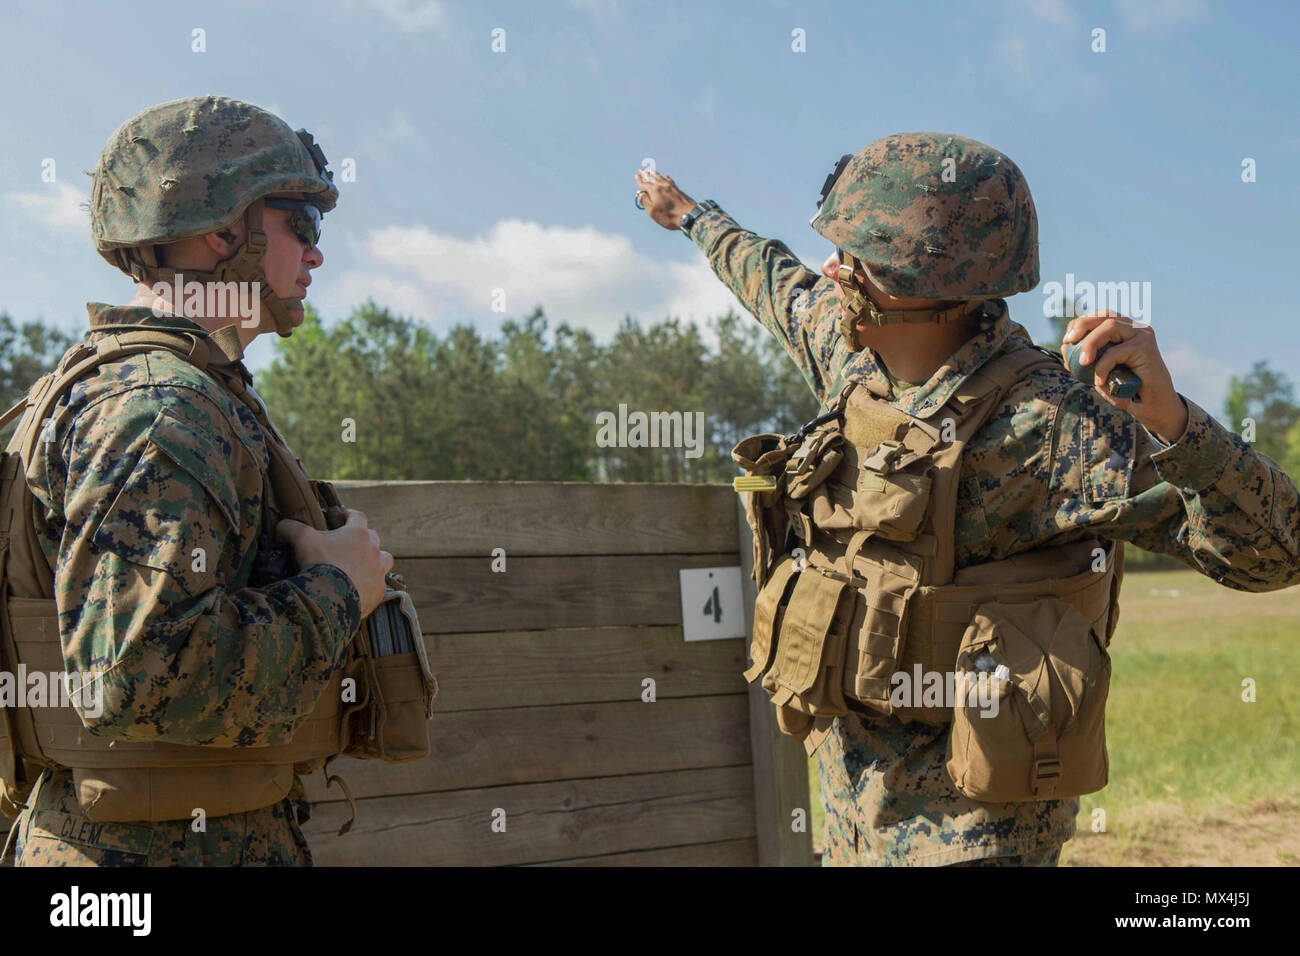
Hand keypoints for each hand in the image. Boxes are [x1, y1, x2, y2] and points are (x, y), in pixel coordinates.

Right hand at [277, 509, 393, 618]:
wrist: (330, 599)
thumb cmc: (319, 564)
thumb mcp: (301, 540)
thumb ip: (291, 528)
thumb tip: (282, 526)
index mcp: (358, 534)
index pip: (358, 516)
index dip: (349, 514)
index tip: (342, 516)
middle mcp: (373, 550)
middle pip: (373, 538)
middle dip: (362, 539)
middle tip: (347, 545)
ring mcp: (379, 571)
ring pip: (384, 560)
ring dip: (375, 560)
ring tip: (361, 566)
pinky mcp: (378, 592)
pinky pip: (379, 585)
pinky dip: (371, 585)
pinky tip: (359, 588)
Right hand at [634, 167, 695, 229]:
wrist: (689, 215)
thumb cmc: (670, 216)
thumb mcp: (653, 212)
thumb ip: (645, 202)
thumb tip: (640, 194)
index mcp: (654, 190)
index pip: (644, 184)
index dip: (639, 180)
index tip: (636, 175)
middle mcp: (662, 186)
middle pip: (652, 178)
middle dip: (645, 174)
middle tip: (641, 170)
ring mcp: (671, 186)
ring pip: (660, 177)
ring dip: (654, 173)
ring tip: (650, 170)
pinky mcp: (677, 189)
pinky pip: (669, 180)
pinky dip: (665, 177)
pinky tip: (665, 176)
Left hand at [1062, 310, 1188, 440]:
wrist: (1152, 407)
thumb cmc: (1126, 390)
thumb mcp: (1100, 372)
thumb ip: (1087, 358)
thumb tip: (1065, 346)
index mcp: (1125, 330)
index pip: (1100, 317)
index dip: (1081, 324)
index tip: (1066, 341)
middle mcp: (1135, 328)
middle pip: (1105, 315)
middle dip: (1081, 325)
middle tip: (1067, 342)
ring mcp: (1142, 335)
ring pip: (1109, 326)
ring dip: (1090, 343)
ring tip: (1081, 363)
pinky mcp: (1146, 348)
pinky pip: (1115, 352)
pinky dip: (1102, 366)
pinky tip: (1099, 381)